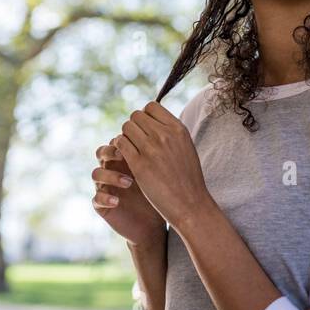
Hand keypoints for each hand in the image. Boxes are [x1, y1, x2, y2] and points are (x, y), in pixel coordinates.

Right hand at [91, 141, 164, 246]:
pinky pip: (96, 199)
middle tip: (125, 155)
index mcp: (126, 158)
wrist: (156, 222)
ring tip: (129, 182)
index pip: (117, 140)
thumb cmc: (161, 192)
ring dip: (111, 175)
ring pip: (97, 174)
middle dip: (111, 152)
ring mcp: (106, 187)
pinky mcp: (102, 206)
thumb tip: (170, 125)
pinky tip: (117, 201)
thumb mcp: (162, 170)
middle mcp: (113, 169)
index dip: (124, 138)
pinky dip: (105, 198)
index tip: (138, 140)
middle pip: (102, 152)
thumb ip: (160, 150)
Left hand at [113, 101, 212, 230]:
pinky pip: (120, 143)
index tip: (145, 129)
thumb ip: (170, 132)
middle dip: (133, 126)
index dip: (145, 116)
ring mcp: (151, 149)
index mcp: (178, 129)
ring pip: (126, 128)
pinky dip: (119, 147)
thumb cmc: (188, 177)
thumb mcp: (186, 146)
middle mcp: (164, 135)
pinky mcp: (139, 165)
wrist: (190, 203)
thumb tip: (153, 119)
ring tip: (131, 148)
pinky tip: (125, 156)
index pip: (151, 106)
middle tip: (136, 140)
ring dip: (125, 136)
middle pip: (136, 115)